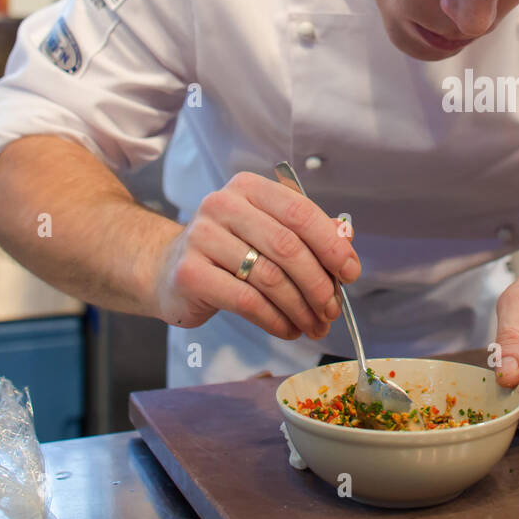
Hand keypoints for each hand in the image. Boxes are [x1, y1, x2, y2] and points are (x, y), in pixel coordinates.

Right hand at [152, 171, 358, 340]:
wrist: (167, 268)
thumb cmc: (229, 249)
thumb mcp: (267, 231)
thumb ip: (307, 233)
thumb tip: (347, 244)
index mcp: (249, 189)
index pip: (300, 212)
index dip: (331, 245)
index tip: (351, 273)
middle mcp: (223, 205)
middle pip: (287, 246)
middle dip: (319, 283)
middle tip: (333, 309)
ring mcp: (202, 237)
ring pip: (269, 278)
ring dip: (300, 308)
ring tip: (315, 325)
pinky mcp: (190, 273)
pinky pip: (246, 301)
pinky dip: (275, 320)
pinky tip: (288, 329)